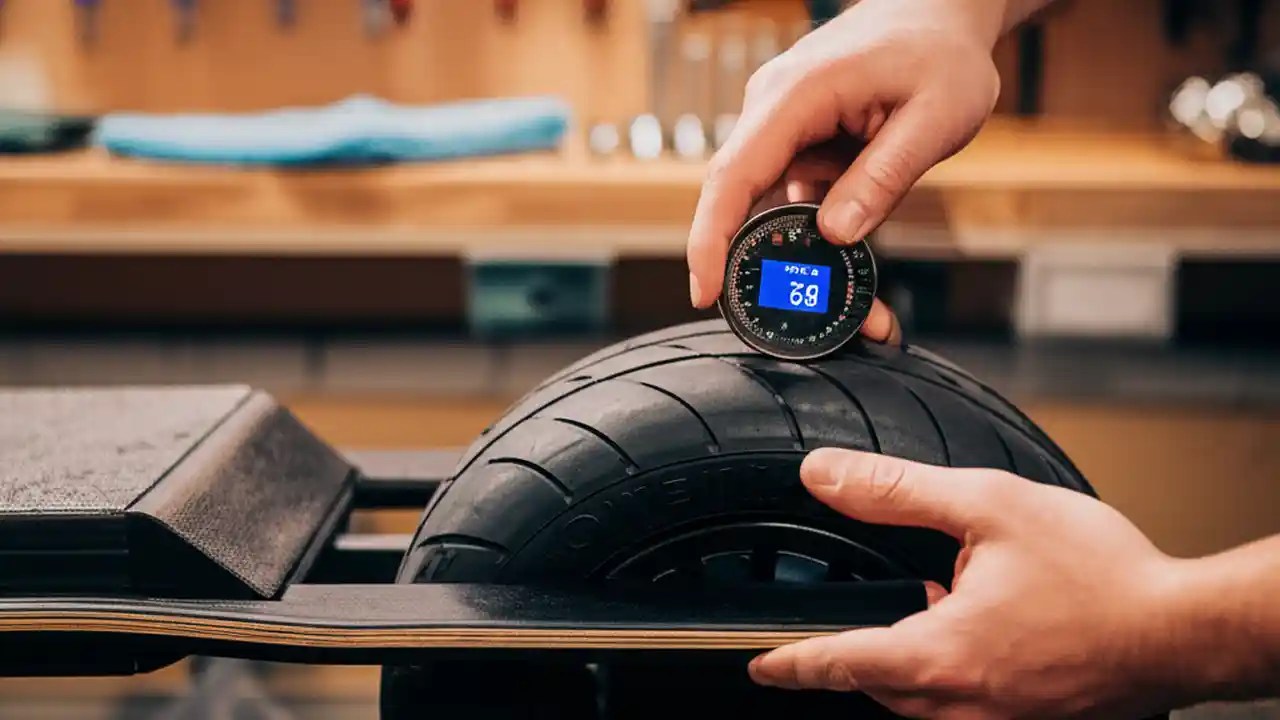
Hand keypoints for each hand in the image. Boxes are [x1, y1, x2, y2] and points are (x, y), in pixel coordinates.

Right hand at [686, 0, 1007, 341]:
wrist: (941, 11)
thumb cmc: (942, 52)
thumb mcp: (935, 118)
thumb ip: (884, 176)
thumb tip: (835, 234)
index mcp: (797, 94)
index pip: (733, 174)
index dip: (710, 238)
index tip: (705, 290)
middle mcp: (773, 106)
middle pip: (739, 199)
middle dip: (764, 268)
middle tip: (803, 325)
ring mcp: (781, 122)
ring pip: (769, 205)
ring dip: (800, 259)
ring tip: (863, 312)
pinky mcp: (797, 138)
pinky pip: (793, 195)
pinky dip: (816, 236)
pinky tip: (853, 268)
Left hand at [748, 448, 1199, 719]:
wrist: (1184, 629)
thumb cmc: (1103, 574)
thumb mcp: (987, 506)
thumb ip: (895, 491)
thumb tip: (826, 476)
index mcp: (941, 655)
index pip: (838, 664)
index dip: (792, 663)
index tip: (761, 664)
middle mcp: (964, 703)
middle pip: (876, 686)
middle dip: (850, 658)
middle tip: (837, 630)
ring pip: (918, 702)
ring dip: (901, 662)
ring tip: (919, 610)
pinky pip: (961, 706)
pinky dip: (945, 672)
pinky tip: (969, 626)